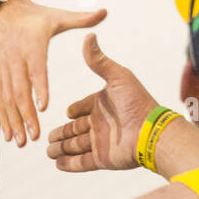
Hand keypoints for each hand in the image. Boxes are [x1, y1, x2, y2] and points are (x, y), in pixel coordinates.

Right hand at [0, 0, 106, 146]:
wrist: (0, 12)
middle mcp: (16, 59)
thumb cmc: (34, 16)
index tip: (44, 106)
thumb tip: (105, 11)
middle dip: (26, 115)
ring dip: (14, 121)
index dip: (40, 87)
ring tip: (21, 141)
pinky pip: (0, 98)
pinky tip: (10, 135)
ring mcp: (5, 68)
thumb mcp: (57, 16)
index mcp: (33, 46)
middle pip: (20, 90)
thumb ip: (82, 19)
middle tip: (34, 136)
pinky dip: (4, 118)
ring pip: (8, 98)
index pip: (37, 69)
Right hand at [46, 33, 158, 171]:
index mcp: (103, 104)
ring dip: (62, 148)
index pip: (84, 107)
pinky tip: (58, 164)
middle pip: (76, 129)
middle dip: (62, 133)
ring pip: (75, 146)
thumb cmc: (137, 102)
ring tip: (48, 150)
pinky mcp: (102, 158)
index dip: (75, 110)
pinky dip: (70, 164)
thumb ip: (99, 60)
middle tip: (47, 136)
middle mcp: (101, 123)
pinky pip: (82, 162)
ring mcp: (101, 142)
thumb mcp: (117, 76)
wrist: (150, 132)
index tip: (66, 112)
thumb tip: (89, 35)